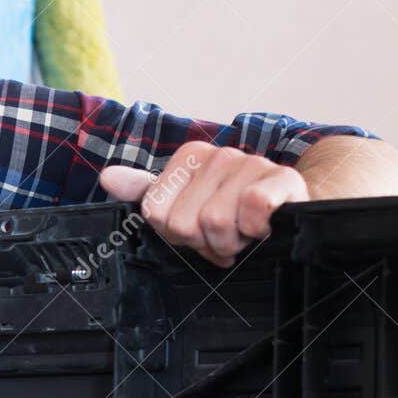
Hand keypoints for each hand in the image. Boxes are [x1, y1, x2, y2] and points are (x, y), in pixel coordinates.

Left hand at [99, 144, 308, 267]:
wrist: (291, 207)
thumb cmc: (233, 208)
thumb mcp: (183, 201)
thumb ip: (144, 192)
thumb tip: (107, 177)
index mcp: (189, 157)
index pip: (155, 214)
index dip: (175, 234)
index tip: (196, 229)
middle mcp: (218, 155)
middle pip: (184, 224)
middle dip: (203, 243)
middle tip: (222, 236)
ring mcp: (251, 163)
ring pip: (216, 222)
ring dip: (231, 242)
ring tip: (243, 233)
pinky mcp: (282, 178)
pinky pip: (254, 209)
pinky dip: (257, 229)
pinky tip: (263, 227)